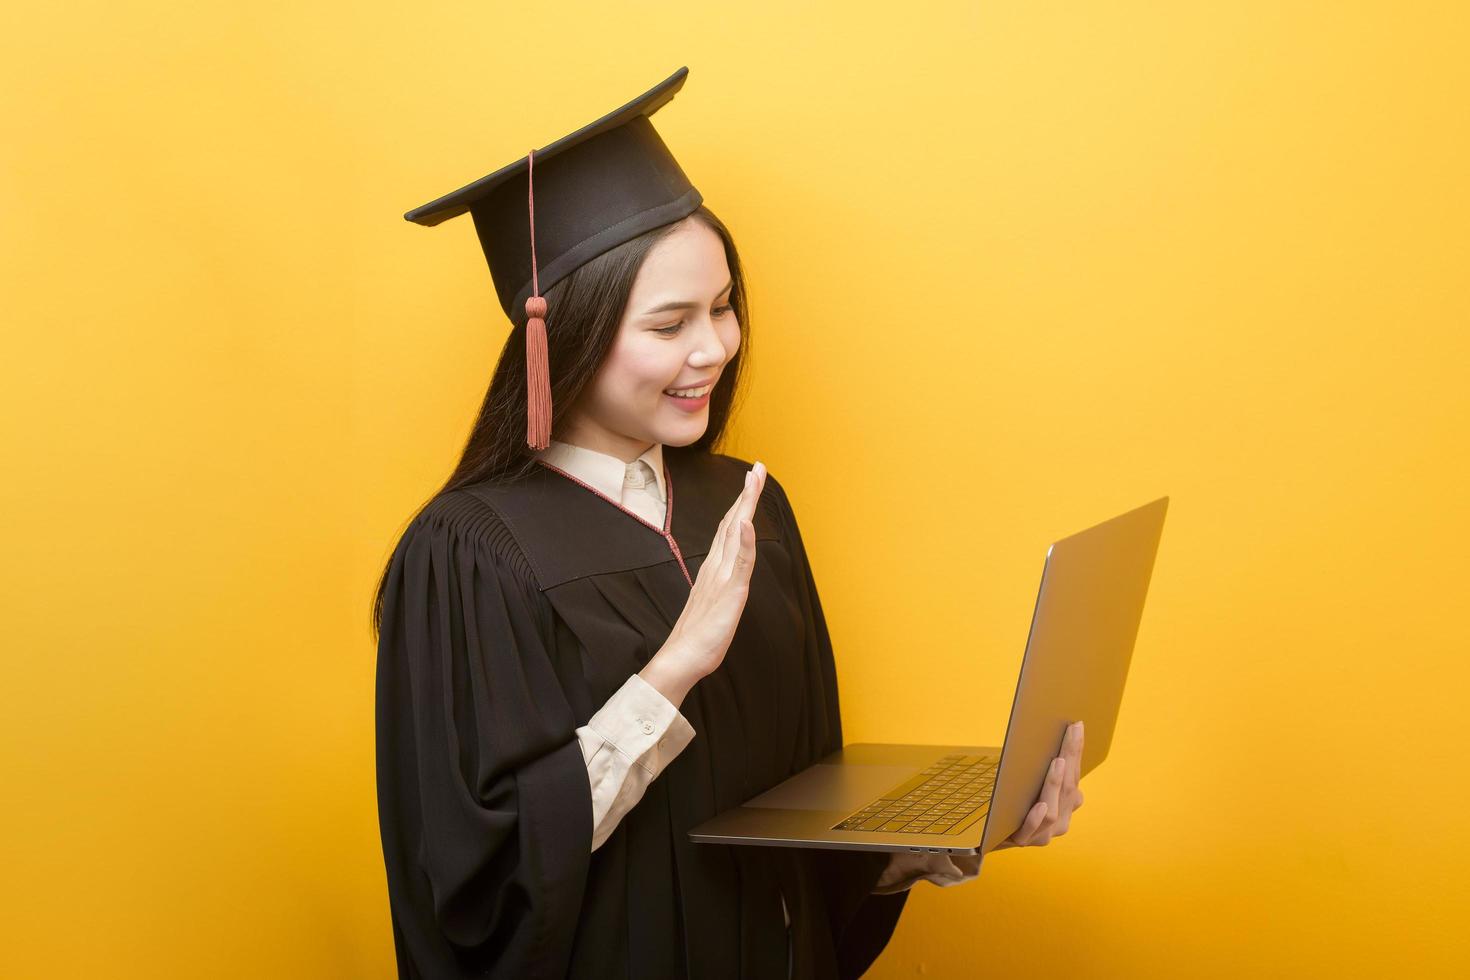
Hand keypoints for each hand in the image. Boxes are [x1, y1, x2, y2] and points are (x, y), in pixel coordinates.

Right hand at [639, 461, 766, 704]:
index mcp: (715, 569)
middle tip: (758, 468)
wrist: (681, 659)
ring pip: (736, 534)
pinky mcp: (729, 593)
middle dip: (746, 494)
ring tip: (754, 480)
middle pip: (733, 522)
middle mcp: (717, 567)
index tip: (750, 481)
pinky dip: (744, 540)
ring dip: (746, 505)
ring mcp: (722, 577)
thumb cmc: (697, 638)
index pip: (729, 529)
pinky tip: (746, 522)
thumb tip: (725, 575)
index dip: (740, 504)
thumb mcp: (714, 605)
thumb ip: (719, 586)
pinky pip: (739, 563)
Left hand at [995, 721, 1084, 848]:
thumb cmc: (1014, 804)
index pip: (1073, 774)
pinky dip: (1037, 817)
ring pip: (1053, 810)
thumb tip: (1047, 736)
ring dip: (1055, 784)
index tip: (1077, 725)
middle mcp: (1061, 819)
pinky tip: (1042, 805)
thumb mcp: (1031, 785)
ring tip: (1058, 762)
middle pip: (1067, 787)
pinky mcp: (1024, 840)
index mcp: (1066, 803)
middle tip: (1071, 730)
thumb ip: (1042, 769)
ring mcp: (1045, 833)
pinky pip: (1031, 830)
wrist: (992, 836)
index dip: (1076, 751)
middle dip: (1070, 756)